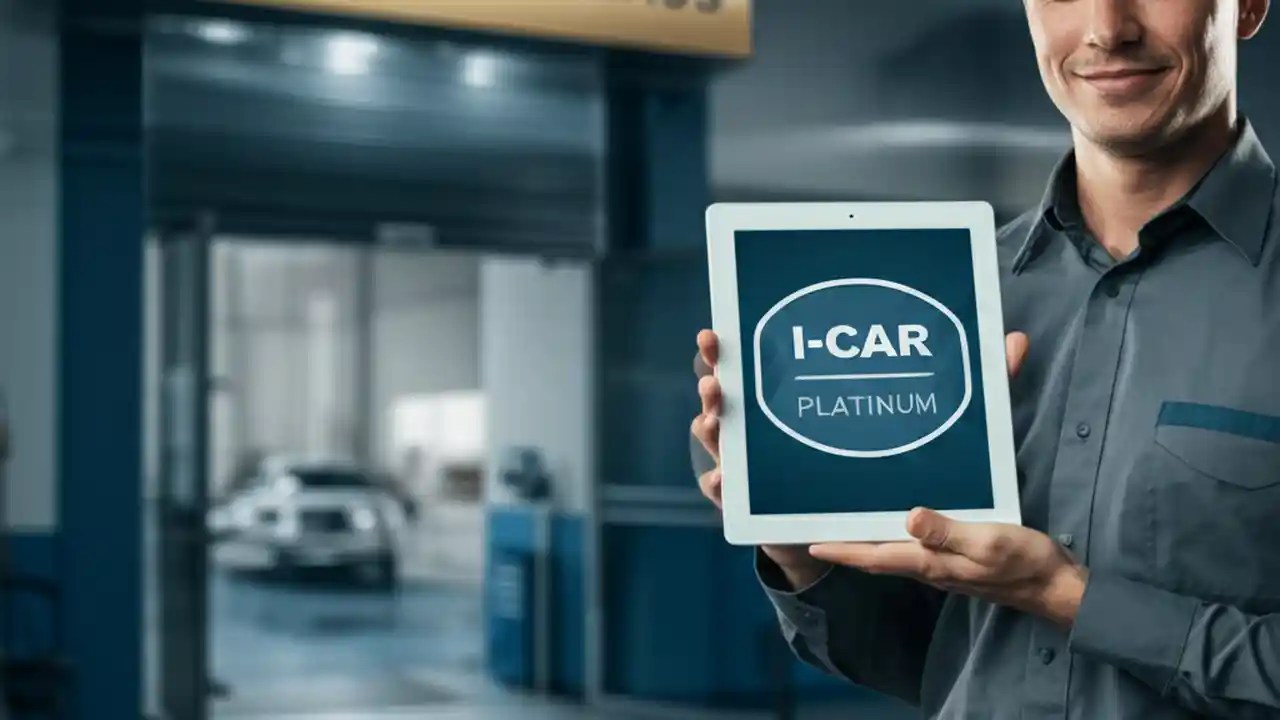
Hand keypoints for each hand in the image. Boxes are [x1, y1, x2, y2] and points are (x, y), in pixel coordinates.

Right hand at [691, 330, 826, 586]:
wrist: (814, 524)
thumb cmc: (821, 468)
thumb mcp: (830, 430)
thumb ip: (838, 401)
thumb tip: (872, 354)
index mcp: (757, 407)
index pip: (733, 373)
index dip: (717, 354)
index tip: (711, 336)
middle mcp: (741, 431)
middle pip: (717, 403)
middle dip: (711, 389)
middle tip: (712, 382)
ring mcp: (736, 464)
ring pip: (713, 440)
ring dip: (708, 428)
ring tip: (712, 422)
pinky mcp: (737, 499)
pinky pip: (720, 489)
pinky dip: (717, 482)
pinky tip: (722, 477)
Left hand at [809, 508, 1087, 626]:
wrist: (1055, 586)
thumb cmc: (1025, 563)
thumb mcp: (988, 541)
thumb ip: (948, 532)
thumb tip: (910, 517)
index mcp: (931, 563)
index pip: (875, 556)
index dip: (842, 551)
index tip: (811, 545)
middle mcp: (930, 567)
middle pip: (877, 557)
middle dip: (846, 547)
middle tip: (818, 532)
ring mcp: (943, 567)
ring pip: (894, 553)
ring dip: (868, 543)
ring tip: (846, 526)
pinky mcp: (957, 562)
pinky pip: (915, 550)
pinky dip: (896, 538)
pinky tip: (897, 525)